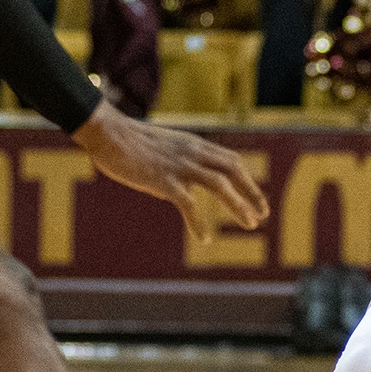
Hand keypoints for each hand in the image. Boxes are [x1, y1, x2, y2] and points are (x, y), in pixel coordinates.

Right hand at [71, 101, 269, 241]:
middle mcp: (193, 152)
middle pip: (234, 170)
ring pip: (220, 184)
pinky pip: (188, 203)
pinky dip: (199, 222)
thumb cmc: (129, 143)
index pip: (231, 160)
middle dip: (252, 192)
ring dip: (238, 205)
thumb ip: (177, 169)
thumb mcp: (163, 151)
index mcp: (194, 145)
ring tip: (250, 224)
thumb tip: (182, 193)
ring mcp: (179, 165)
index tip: (257, 197)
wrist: (107, 133)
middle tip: (263, 214)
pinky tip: (205, 238)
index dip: (248, 179)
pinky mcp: (163, 179)